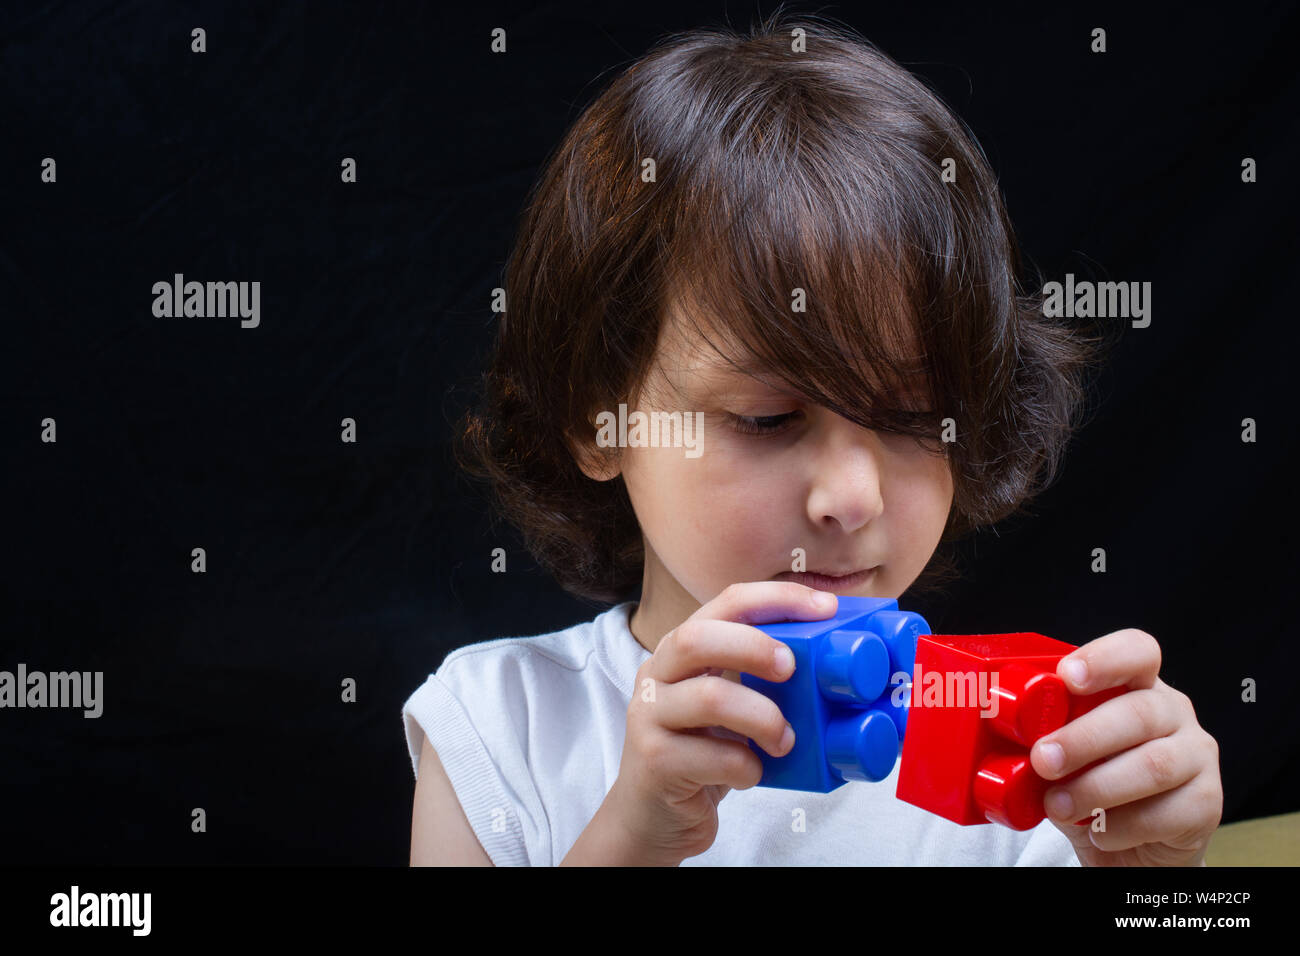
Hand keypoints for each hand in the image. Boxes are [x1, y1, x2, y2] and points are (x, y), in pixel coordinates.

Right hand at [604, 581, 836, 864]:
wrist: (654, 819)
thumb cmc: (702, 755)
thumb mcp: (728, 705)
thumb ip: (760, 679)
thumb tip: (834, 661)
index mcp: (681, 650)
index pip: (726, 603)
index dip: (777, 599)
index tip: (825, 609)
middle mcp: (657, 674)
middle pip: (697, 638)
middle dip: (755, 647)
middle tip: (792, 669)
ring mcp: (650, 717)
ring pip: (710, 698)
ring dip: (763, 718)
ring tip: (784, 740)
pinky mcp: (655, 761)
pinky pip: (714, 757)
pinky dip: (748, 766)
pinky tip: (753, 773)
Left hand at [1029, 628, 1222, 865]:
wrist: (1129, 844)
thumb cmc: (1090, 780)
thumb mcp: (1064, 750)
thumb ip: (1046, 732)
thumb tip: (997, 727)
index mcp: (1138, 684)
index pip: (1136, 652)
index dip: (1105, 659)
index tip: (1066, 676)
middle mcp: (1173, 712)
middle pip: (1139, 712)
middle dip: (1084, 738)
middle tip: (1043, 760)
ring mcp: (1197, 756)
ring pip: (1154, 765)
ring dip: (1097, 787)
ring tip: (1057, 805)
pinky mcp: (1207, 803)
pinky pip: (1166, 813)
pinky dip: (1122, 826)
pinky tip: (1097, 832)